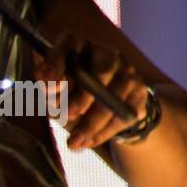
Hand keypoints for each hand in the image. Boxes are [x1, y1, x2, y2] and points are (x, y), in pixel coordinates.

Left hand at [35, 34, 150, 150]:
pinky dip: (105, 132)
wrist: (106, 104)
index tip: (47, 84)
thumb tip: (51, 89)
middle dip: (81, 98)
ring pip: (114, 98)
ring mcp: (127, 72)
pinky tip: (88, 142)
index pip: (68, 44)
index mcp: (79, 45)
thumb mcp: (53, 88)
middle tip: (66, 116)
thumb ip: (49, 87)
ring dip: (92, 123)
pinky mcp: (139, 93)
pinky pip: (125, 115)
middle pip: (100, 74)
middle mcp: (107, 53)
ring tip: (73, 143)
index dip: (57, 63)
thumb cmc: (68, 92)